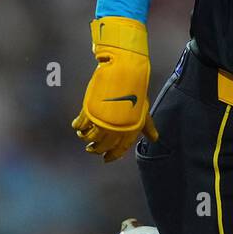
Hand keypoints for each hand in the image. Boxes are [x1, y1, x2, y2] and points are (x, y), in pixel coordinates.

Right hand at [71, 17, 158, 162]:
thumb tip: (155, 139)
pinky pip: (81, 125)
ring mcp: (102, 122)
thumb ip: (147, 126)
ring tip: (83, 136)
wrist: (125, 73)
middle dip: (96, 149)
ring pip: (90, 138)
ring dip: (85, 138)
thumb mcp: (143, 111)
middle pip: (102, 146)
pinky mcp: (90, 112)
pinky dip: (78, 127)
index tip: (106, 159)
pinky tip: (77, 126)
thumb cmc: (136, 92)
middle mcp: (115, 129)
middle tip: (92, 149)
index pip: (119, 149)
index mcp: (129, 131)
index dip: (112, 156)